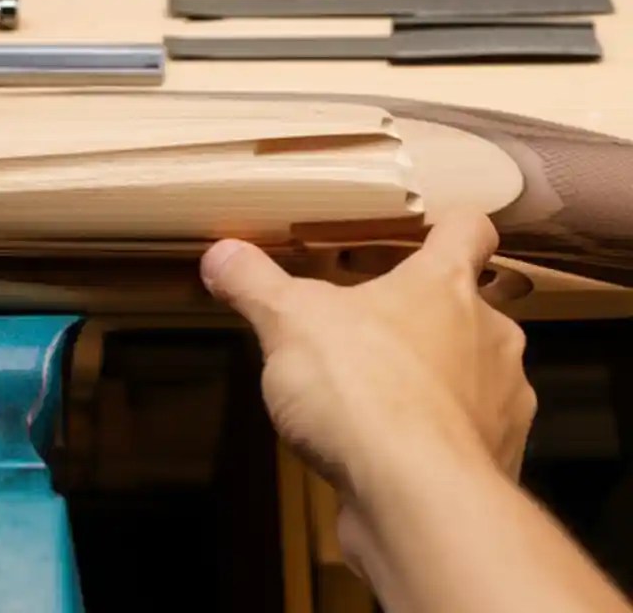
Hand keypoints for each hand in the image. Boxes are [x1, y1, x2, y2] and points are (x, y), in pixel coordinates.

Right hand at [200, 212, 535, 508]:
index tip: (434, 232)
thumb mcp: (286, 324)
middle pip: (472, 309)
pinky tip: (396, 454)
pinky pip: (472, 435)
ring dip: (439, 382)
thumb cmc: (360, 389)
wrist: (413, 496)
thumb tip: (220, 253)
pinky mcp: (500, 458)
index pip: (469, 230)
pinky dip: (440, 439)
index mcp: (444, 286)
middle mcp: (490, 336)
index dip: (452, 227)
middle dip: (428, 321)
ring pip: (477, 375)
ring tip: (380, 403)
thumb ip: (254, 284)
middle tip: (376, 335)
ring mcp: (503, 399)